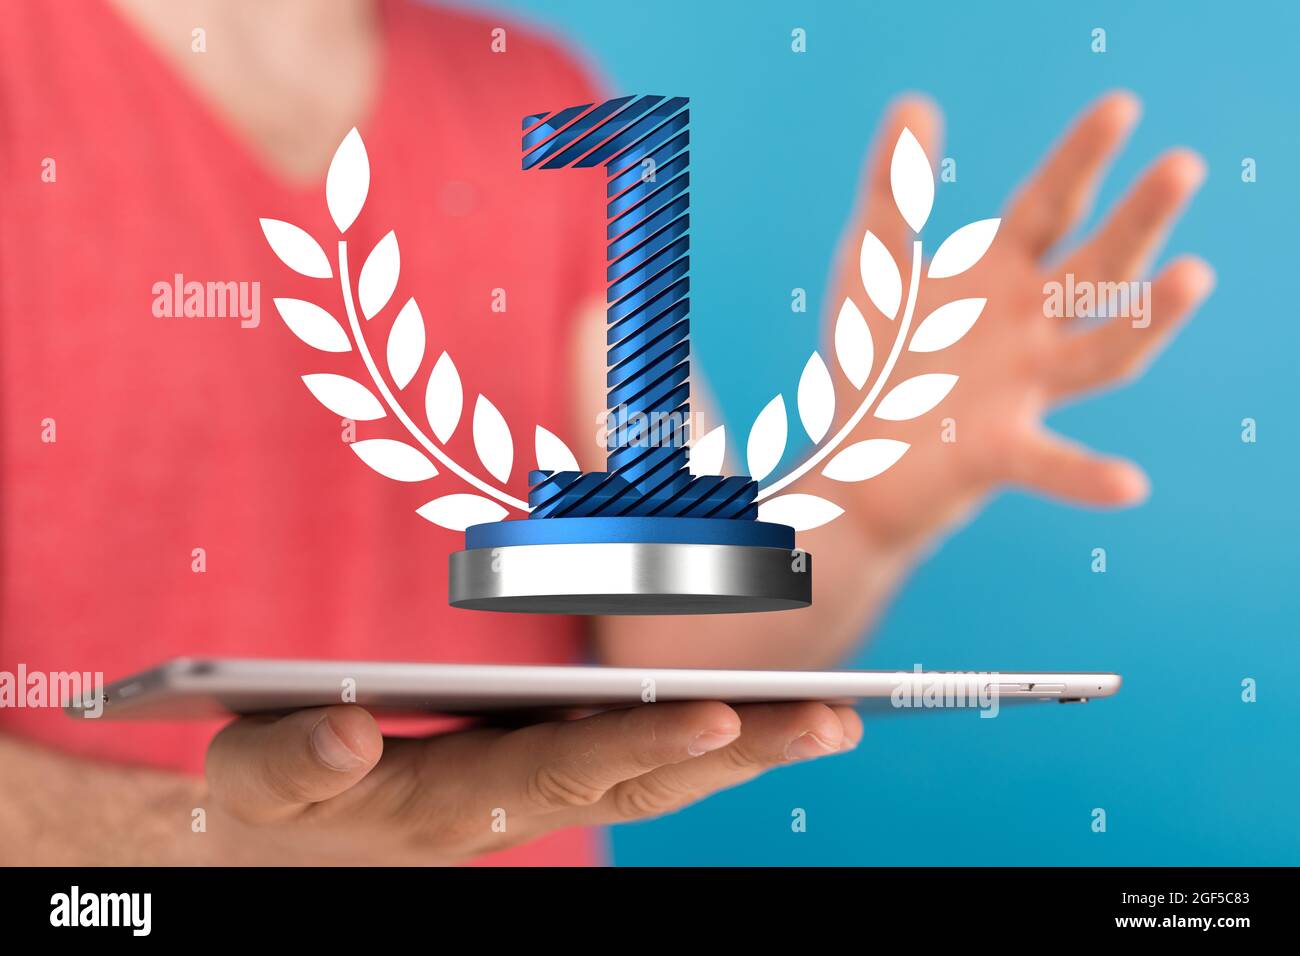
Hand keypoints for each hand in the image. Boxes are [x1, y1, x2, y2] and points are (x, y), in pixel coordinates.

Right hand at [203, 701, 860, 863]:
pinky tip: (753, 719)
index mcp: (451, 802)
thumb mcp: (254, 780)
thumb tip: (343, 728)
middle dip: (738, 753)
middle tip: (835, 719)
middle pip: (641, 782)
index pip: (562, 770)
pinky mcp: (538, 773)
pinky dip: (701, 743)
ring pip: (652, 777)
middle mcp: (513, 804)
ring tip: (829, 717)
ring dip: (741, 749)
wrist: (272, 849)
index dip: (638, 744)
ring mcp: (533, 793)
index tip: (716, 715)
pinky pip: (632, 762)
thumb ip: (291, 759)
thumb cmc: (269, 803)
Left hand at [819, 92, 1213, 545]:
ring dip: (1148, 322)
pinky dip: (1087, 477)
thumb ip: (892, 190)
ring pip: (1101, 356)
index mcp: (998, 278)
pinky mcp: (996, 455)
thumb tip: (913, 102)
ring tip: (1193, 277)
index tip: (1121, 107)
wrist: (854, 460)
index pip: (1051, 206)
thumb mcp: (872, 265)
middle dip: (1138, 221)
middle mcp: (1026, 330)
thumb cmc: (873, 360)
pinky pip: (1050, 465)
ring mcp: (1021, 392)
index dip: (1082, 159)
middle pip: (1095, 271)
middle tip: (1182, 167)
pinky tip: (1128, 484)